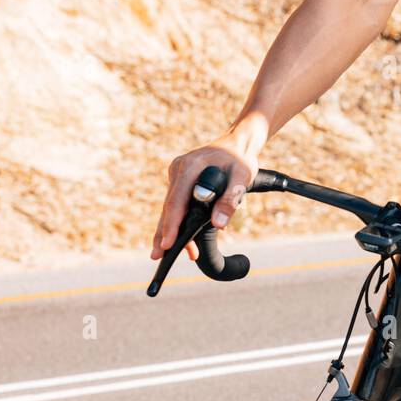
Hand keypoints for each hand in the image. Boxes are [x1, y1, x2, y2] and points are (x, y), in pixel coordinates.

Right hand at [151, 135, 259, 261]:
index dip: (171, 225)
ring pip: (171, 207)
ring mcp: (177, 174)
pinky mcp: (179, 180)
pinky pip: (176, 203)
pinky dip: (179, 220)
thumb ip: (230, 199)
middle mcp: (178, 169)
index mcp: (190, 166)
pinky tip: (183, 238)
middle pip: (169, 207)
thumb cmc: (240, 158)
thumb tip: (218, 224)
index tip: (166, 244)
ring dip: (173, 230)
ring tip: (176, 254)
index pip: (176, 201)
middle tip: (158, 257)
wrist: (237, 143)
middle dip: (165, 233)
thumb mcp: (242, 177)